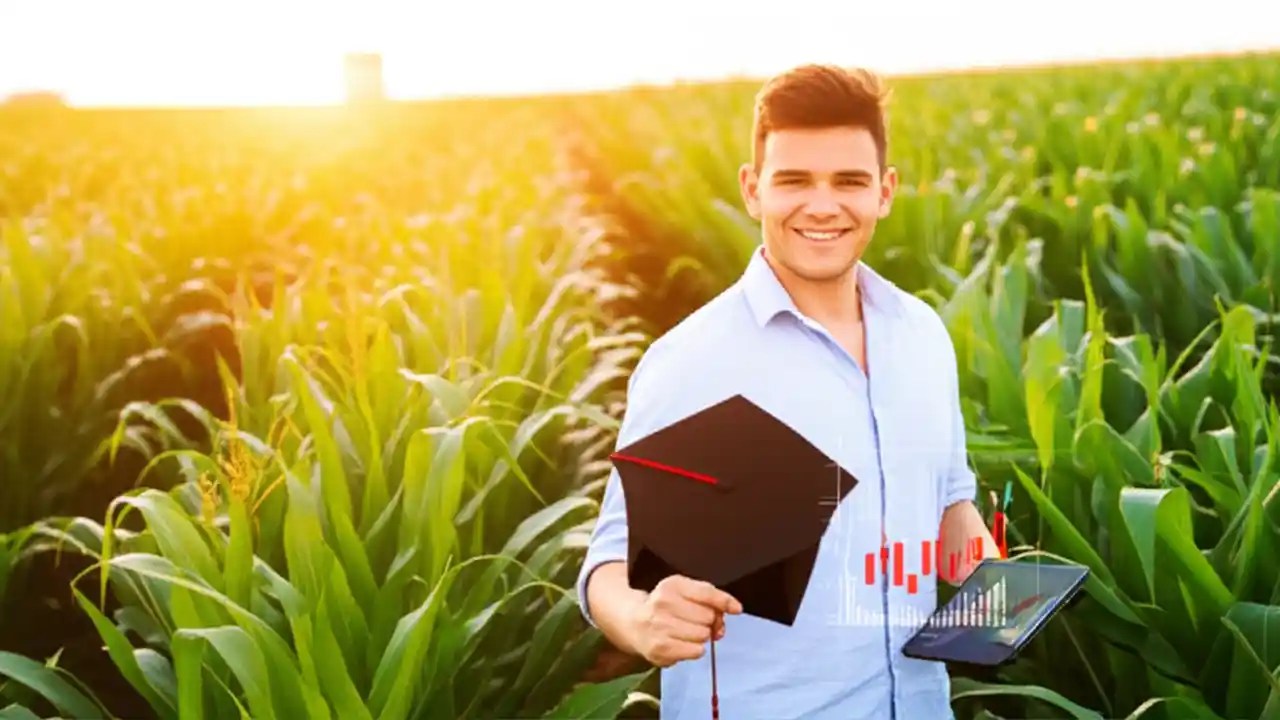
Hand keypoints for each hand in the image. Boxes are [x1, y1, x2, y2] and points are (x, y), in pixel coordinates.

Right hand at [628, 575, 742, 667]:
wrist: (634, 622)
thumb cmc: (666, 606)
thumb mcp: (684, 591)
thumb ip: (710, 597)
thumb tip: (735, 609)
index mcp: (672, 585)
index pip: (706, 593)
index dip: (725, 602)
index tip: (736, 608)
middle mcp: (663, 604)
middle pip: (708, 617)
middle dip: (709, 621)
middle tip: (699, 621)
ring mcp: (660, 627)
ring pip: (703, 636)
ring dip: (701, 636)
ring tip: (688, 632)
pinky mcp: (660, 649)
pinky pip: (696, 651)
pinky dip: (694, 649)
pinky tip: (683, 642)